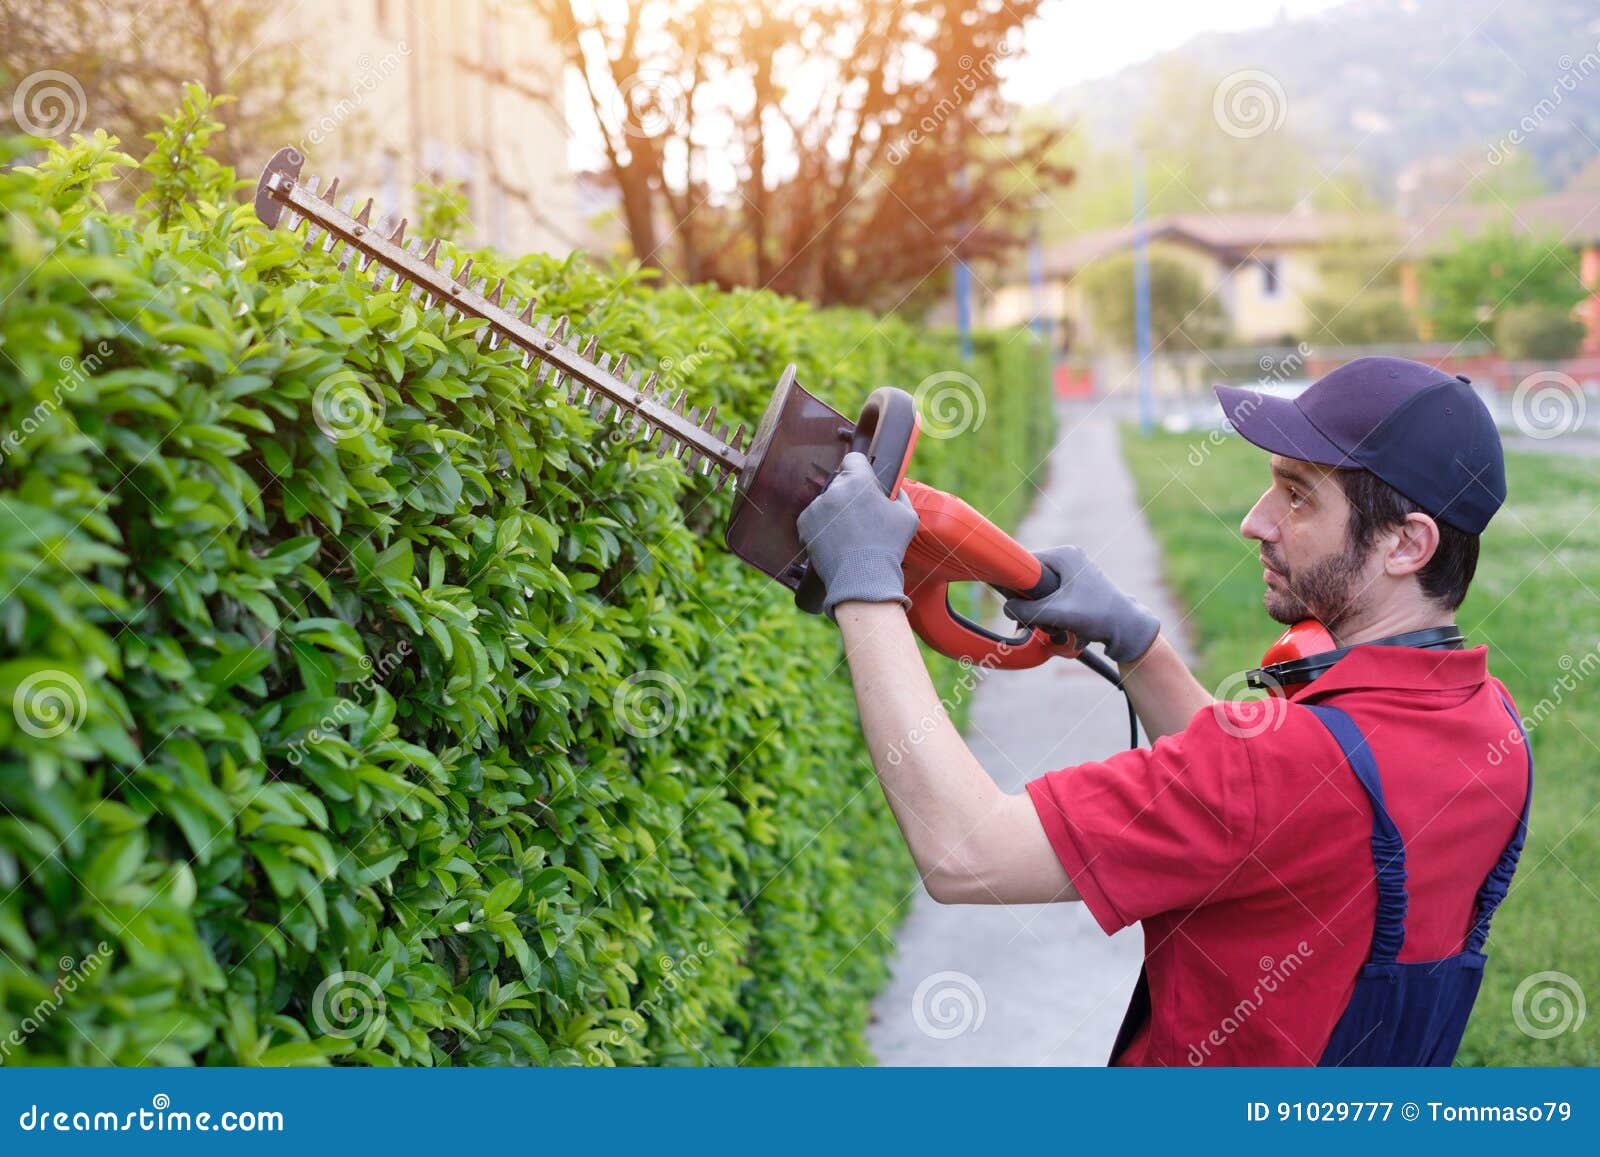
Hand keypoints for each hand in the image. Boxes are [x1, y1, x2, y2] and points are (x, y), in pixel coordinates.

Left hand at [796, 452, 919, 618]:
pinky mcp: (804, 523)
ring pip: (827, 502)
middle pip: (840, 482)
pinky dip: (821, 527)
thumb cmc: (888, 547)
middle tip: (859, 517)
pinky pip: (813, 518)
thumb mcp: (907, 517)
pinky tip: (835, 541)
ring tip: (848, 535)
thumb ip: (900, 496)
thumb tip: (895, 488)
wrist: (862, 578)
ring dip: (834, 512)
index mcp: (859, 481)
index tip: (863, 480)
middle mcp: (834, 489)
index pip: (854, 459)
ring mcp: (816, 506)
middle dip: (849, 495)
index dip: (860, 469)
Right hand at [1002, 545, 1158, 662]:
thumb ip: (1026, 610)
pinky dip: (1055, 615)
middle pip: (1032, 580)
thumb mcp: (1056, 613)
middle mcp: (1069, 559)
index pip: (1024, 562)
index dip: (1015, 583)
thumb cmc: (1098, 615)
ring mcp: (1074, 573)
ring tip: (1057, 627)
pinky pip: (1054, 599)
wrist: (1129, 629)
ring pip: (1042, 593)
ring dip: (1044, 614)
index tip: (1014, 602)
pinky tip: (1064, 628)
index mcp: (1064, 554)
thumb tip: (1007, 608)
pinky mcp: (1078, 588)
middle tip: (1040, 621)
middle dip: (1033, 604)